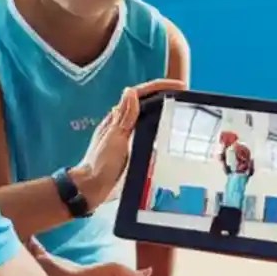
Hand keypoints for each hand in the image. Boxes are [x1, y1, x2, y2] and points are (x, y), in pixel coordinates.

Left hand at [77, 78, 185, 206]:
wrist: (91, 189)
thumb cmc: (101, 163)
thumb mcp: (115, 138)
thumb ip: (125, 117)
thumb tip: (131, 91)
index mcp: (118, 118)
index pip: (140, 94)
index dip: (159, 87)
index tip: (180, 86)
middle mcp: (123, 125)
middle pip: (146, 104)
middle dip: (164, 98)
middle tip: (185, 99)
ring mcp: (127, 138)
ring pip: (148, 120)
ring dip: (164, 114)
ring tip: (184, 115)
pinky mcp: (132, 152)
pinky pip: (149, 137)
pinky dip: (160, 133)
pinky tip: (172, 138)